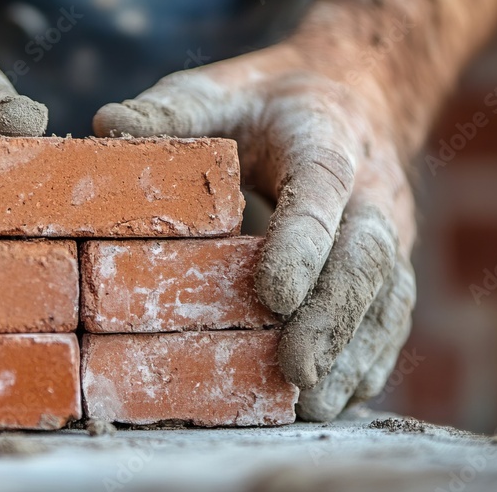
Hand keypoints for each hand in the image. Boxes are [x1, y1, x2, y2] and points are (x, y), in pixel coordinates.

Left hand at [93, 41, 415, 420]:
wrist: (352, 96)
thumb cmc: (267, 101)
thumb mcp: (217, 90)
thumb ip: (170, 111)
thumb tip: (106, 127)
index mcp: (325, 142)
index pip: (320, 195)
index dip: (300, 245)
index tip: (270, 295)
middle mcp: (371, 192)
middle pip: (365, 258)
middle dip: (332, 318)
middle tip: (294, 372)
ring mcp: (389, 232)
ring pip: (385, 298)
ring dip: (353, 355)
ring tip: (311, 406)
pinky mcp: (390, 266)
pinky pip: (390, 318)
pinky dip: (368, 362)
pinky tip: (334, 401)